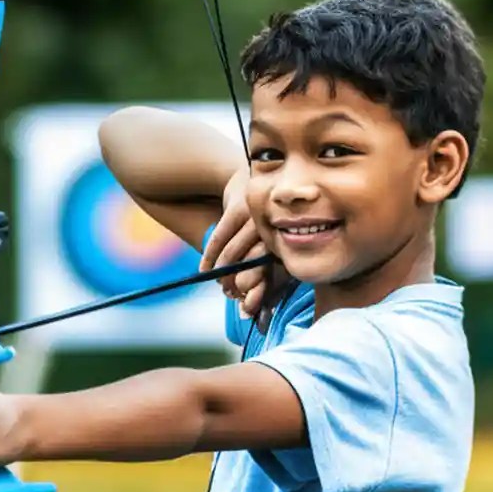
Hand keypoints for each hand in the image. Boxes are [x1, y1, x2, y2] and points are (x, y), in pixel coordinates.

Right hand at [200, 166, 268, 316]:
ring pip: (232, 254)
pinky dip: (210, 257)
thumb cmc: (267, 219)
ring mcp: (258, 218)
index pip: (271, 274)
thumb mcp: (274, 243)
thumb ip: (269, 275)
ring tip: (220, 282)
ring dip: (221, 273)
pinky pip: (220, 238)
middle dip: (237, 285)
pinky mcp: (239, 209)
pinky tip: (205, 271)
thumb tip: (254, 314)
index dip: (256, 293)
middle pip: (251, 267)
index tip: (246, 307)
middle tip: (230, 294)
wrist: (257, 177)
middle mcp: (276, 230)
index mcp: (288, 241)